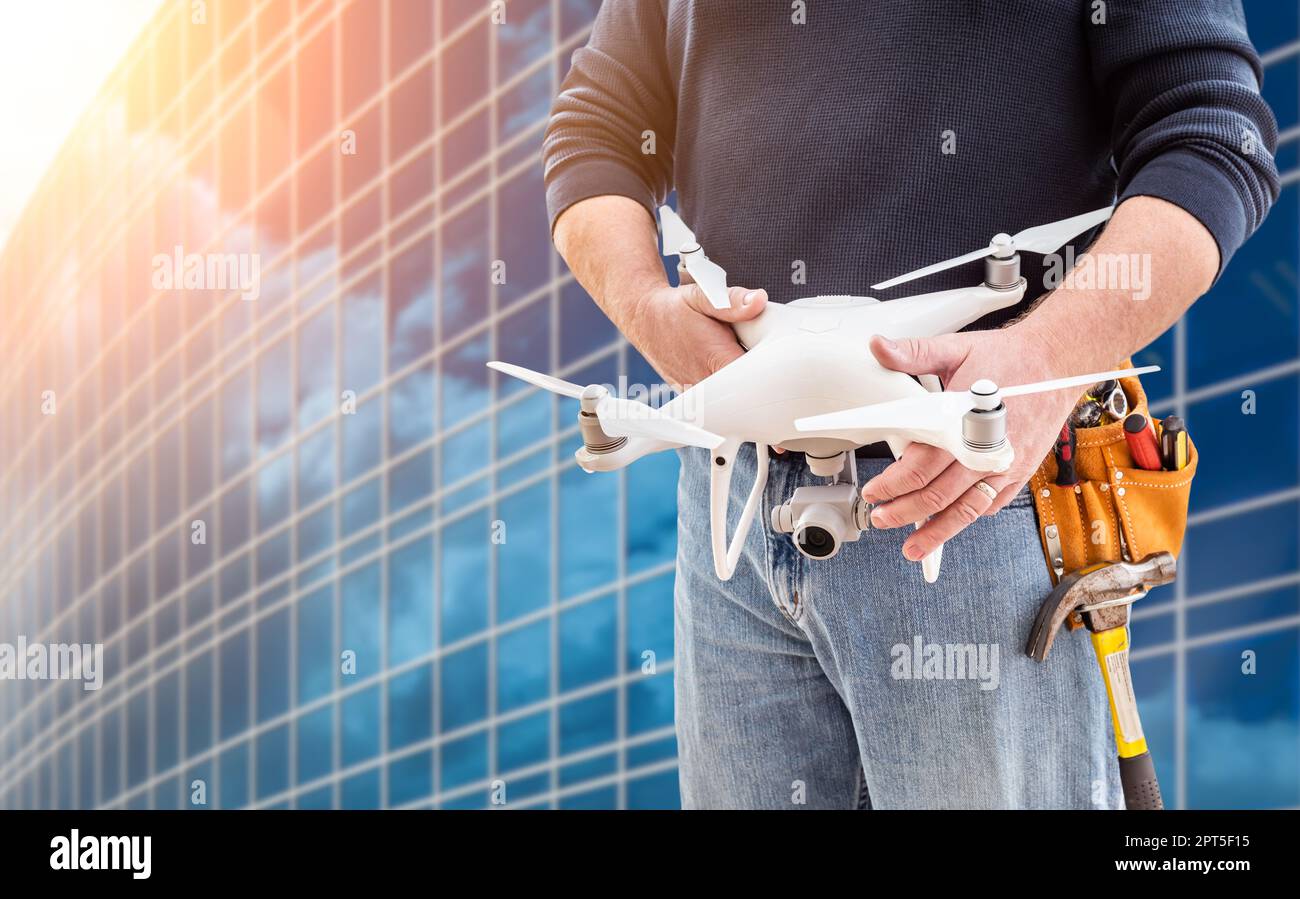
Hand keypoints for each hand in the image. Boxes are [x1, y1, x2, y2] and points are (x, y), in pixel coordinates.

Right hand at [624, 282, 767, 390]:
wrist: (644, 318)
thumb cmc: (673, 309)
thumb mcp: (704, 296)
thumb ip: (733, 301)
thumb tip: (757, 301)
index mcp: (717, 359)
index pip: (755, 379)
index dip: (770, 372)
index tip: (774, 361)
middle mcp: (706, 380)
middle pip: (746, 390)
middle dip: (756, 375)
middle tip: (753, 354)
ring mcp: (697, 390)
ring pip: (730, 397)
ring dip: (739, 382)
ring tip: (734, 359)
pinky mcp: (691, 394)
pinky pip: (715, 398)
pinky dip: (723, 387)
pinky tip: (720, 367)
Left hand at [861, 324, 1076, 561]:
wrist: (1060, 362)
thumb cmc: (1009, 358)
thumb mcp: (956, 349)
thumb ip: (913, 354)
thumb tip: (878, 346)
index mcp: (962, 425)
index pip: (918, 468)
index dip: (891, 486)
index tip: (873, 493)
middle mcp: (985, 452)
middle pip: (936, 496)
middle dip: (904, 513)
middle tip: (881, 519)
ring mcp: (1005, 466)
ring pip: (965, 510)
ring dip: (936, 531)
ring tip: (913, 547)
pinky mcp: (1021, 472)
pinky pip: (991, 504)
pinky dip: (969, 518)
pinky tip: (950, 524)